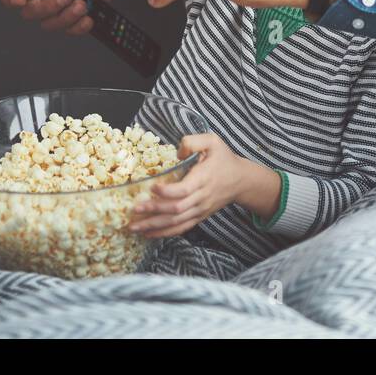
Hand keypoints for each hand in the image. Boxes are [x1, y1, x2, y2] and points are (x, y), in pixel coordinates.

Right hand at [0, 0, 120, 35]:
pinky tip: (89, 18)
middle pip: (30, 11)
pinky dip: (78, 27)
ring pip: (49, 23)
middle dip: (46, 7)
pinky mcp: (74, 16)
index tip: (19, 0)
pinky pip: (69, 30)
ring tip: (82, 4)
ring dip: (65, 18)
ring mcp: (58, 7)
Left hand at [127, 133, 244, 237]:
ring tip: (134, 226)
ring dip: (154, 226)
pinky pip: (181, 228)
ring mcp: (200, 209)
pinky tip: (148, 233)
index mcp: (204, 178)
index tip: (152, 187)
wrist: (241, 181)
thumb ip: (193, 142)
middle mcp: (201, 197)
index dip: (167, 192)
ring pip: (176, 222)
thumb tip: (177, 152)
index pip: (185, 190)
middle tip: (134, 209)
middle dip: (154, 210)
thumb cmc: (224, 159)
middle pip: (176, 210)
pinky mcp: (199, 216)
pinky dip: (164, 233)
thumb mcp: (213, 141)